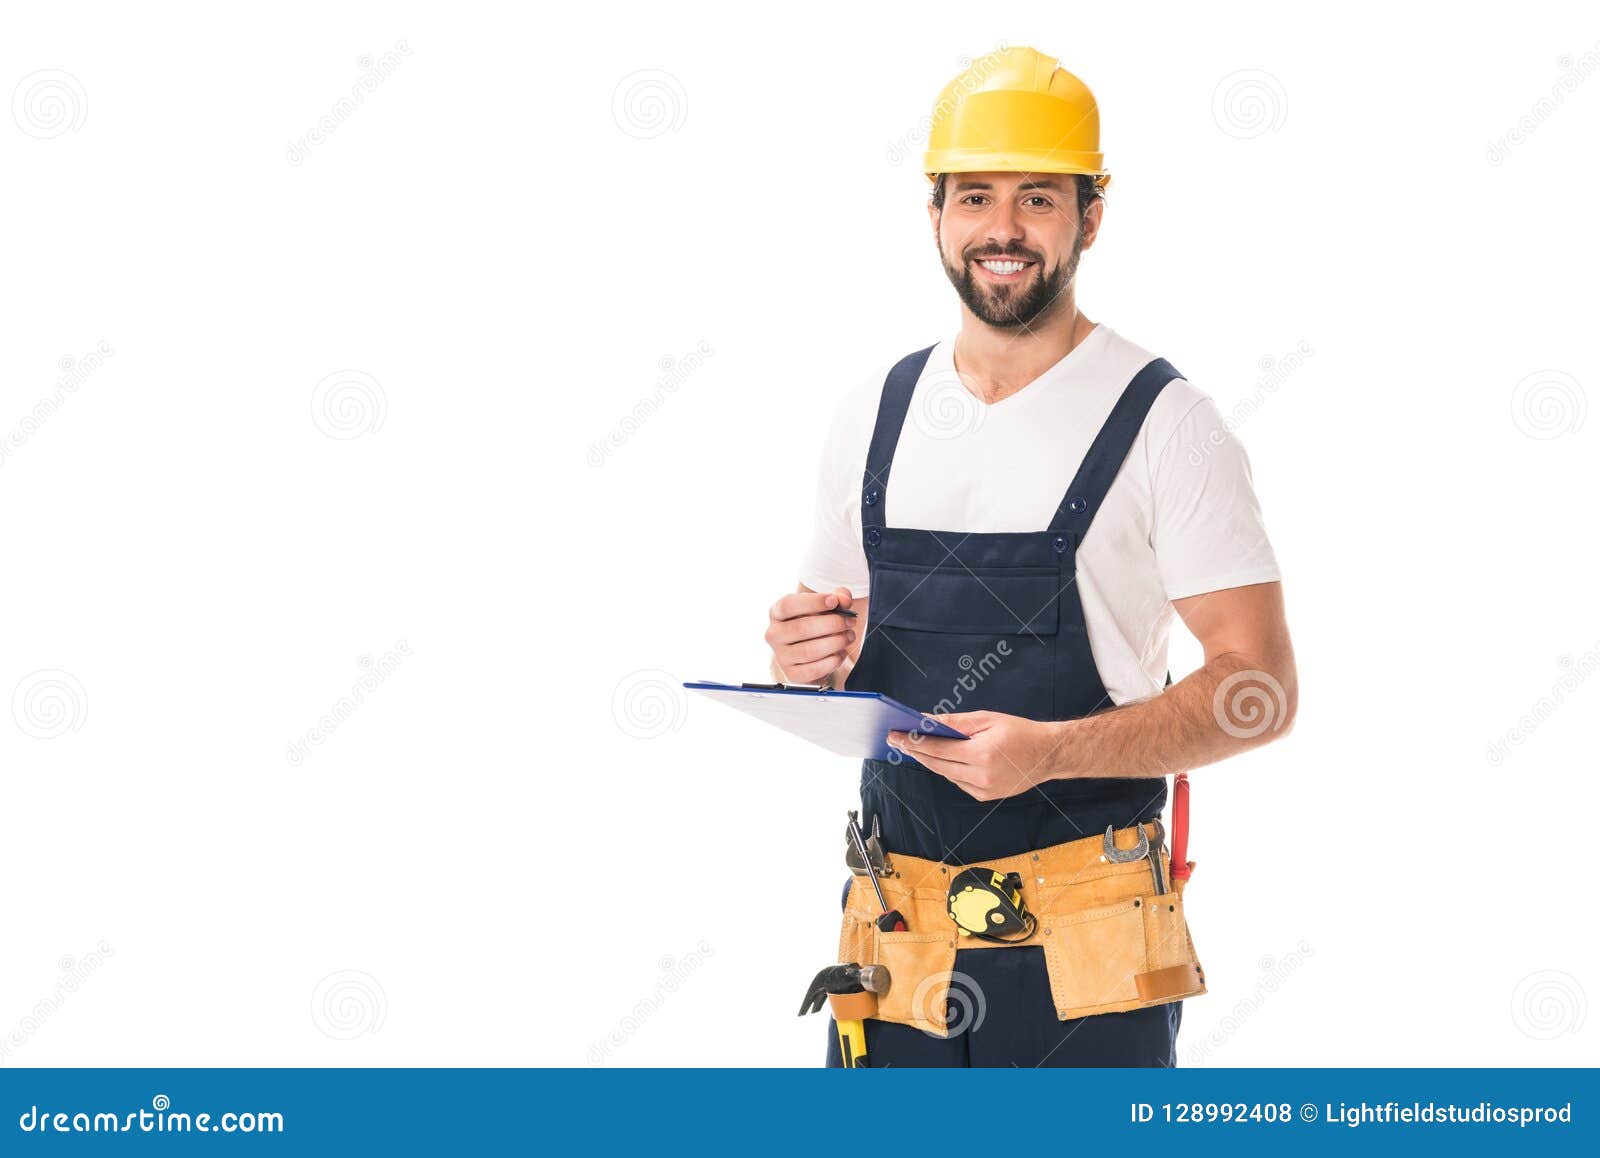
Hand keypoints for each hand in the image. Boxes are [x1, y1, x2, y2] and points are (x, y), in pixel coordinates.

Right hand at [765, 588, 856, 685]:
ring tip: (848, 637)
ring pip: (808, 651)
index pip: (789, 605)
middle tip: (850, 621)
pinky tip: (840, 653)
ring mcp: (781, 656)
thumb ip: (838, 596)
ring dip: (835, 643)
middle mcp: (774, 634)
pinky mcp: (792, 674)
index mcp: (777, 613)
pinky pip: (813, 670)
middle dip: (831, 624)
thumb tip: (843, 599)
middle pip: (801, 628)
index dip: (813, 602)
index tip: (834, 601)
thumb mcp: (828, 605)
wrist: (815, 650)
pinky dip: (832, 662)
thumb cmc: (819, 622)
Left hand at [888, 711, 1062, 801]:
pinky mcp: (985, 796)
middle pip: (937, 765)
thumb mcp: (987, 719)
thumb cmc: (1019, 732)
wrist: (1047, 755)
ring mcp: (983, 790)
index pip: (937, 750)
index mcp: (982, 755)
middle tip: (897, 740)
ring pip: (946, 774)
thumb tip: (926, 721)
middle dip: (915, 752)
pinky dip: (948, 769)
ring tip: (915, 746)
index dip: (913, 742)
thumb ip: (955, 723)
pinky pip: (958, 781)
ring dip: (931, 760)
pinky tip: (943, 758)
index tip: (894, 735)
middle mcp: (981, 776)